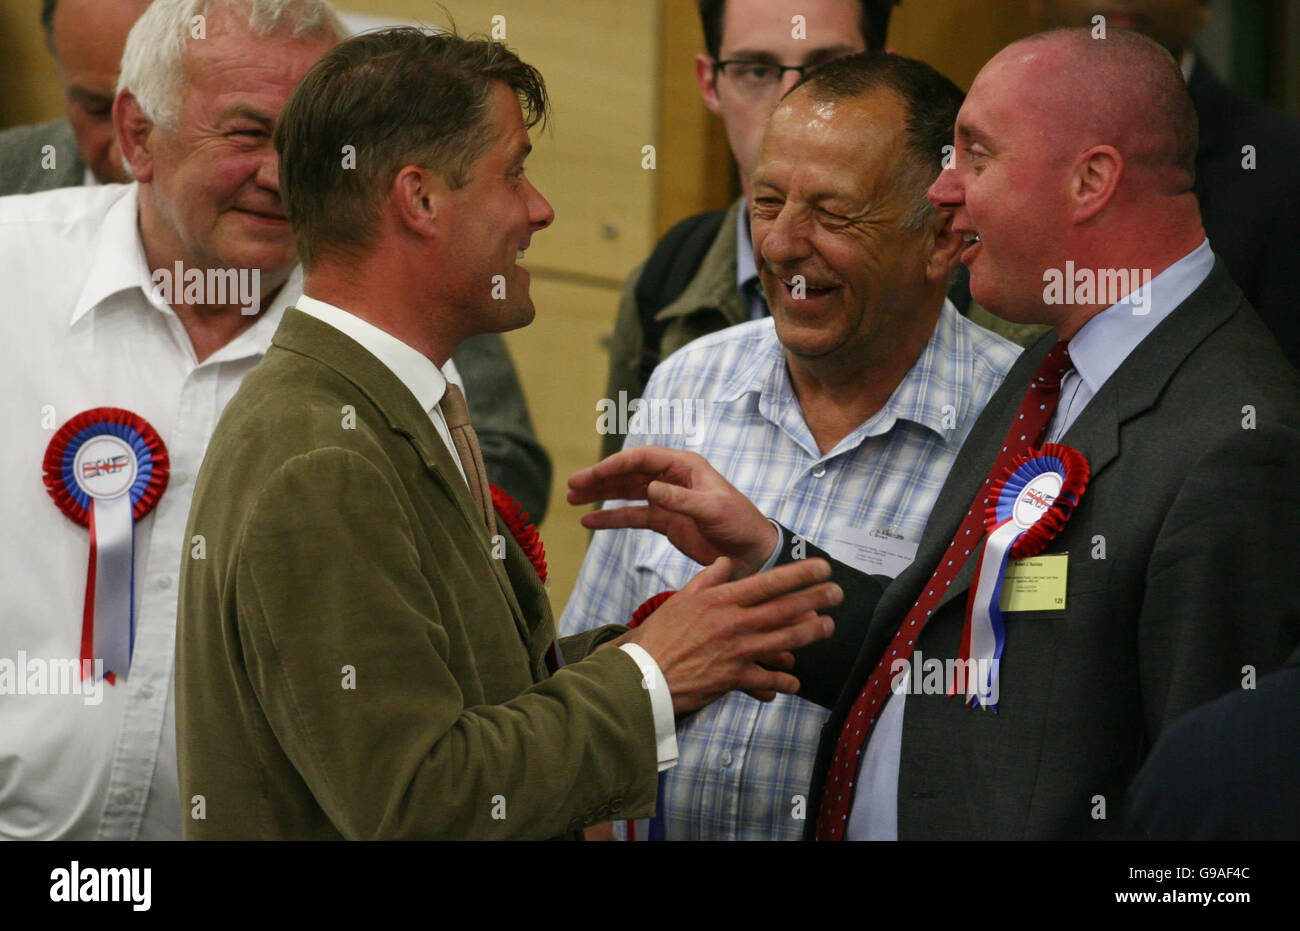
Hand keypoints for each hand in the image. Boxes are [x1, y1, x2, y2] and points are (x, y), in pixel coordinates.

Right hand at [568, 446, 778, 577]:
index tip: (590, 475)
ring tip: (571, 499)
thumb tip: (651, 489)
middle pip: (628, 473)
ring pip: (626, 492)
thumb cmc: (739, 524)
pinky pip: (632, 516)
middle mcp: (672, 478)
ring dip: (600, 495)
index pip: (642, 458)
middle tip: (571, 486)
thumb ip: (681, 500)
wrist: (751, 553)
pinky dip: (610, 518)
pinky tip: (589, 521)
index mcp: (685, 466)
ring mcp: (667, 499)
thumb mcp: (712, 510)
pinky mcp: (665, 521)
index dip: (614, 465)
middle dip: (600, 479)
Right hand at [621, 556, 839, 715]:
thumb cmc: (658, 637)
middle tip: (838, 593)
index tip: (822, 567)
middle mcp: (735, 622)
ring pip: (784, 639)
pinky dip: (784, 681)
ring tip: (827, 626)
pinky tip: (795, 682)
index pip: (769, 582)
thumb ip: (707, 579)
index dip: (800, 574)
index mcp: (723, 600)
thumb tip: (725, 561)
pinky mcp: (735, 678)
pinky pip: (768, 680)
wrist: (643, 675)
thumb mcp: (680, 599)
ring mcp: (738, 651)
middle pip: (785, 608)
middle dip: (816, 599)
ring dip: (810, 633)